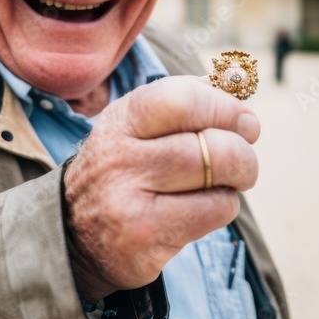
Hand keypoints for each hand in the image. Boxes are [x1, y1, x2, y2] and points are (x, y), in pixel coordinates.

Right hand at [62, 75, 259, 302]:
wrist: (75, 235)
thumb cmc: (123, 171)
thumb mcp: (136, 127)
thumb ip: (182, 100)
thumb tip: (234, 82)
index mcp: (121, 120)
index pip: (181, 98)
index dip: (224, 106)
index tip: (243, 120)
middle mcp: (120, 157)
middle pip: (211, 144)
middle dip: (243, 150)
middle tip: (243, 159)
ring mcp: (129, 200)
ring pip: (218, 178)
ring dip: (236, 180)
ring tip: (223, 183)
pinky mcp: (145, 237)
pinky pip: (214, 213)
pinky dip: (223, 207)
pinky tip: (204, 208)